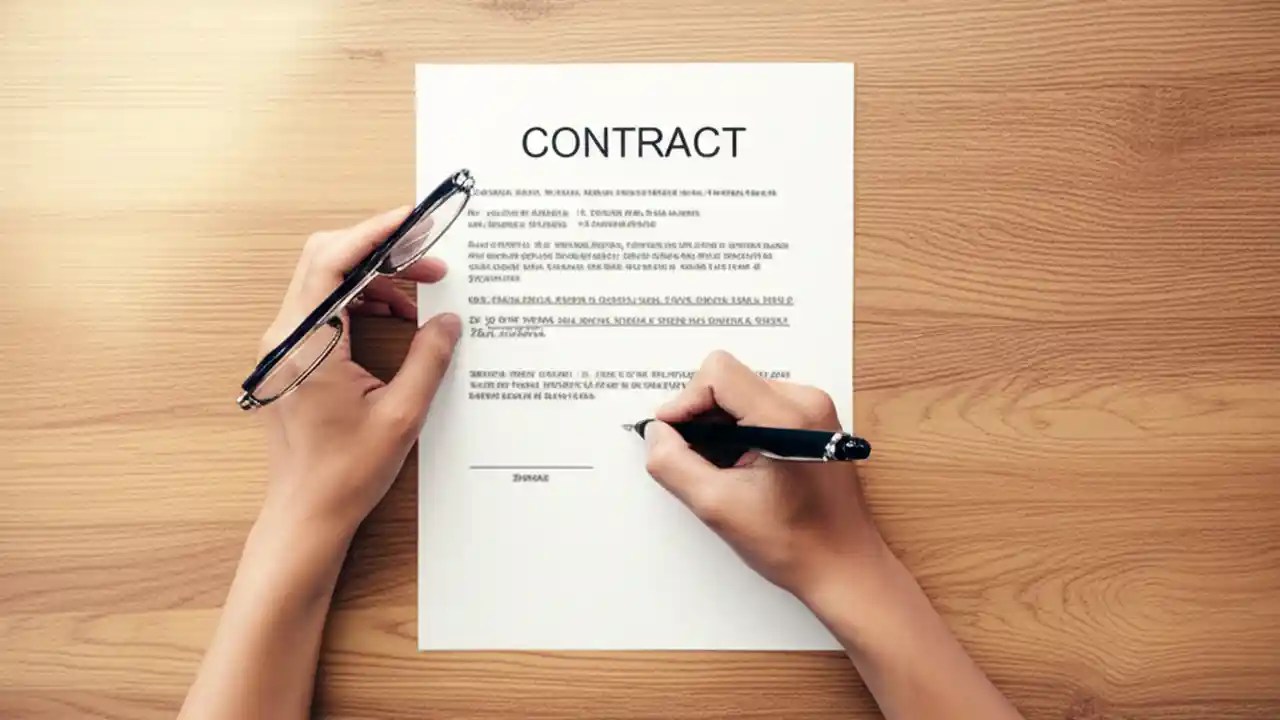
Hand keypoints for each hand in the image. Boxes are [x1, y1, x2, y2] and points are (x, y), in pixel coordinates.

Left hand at [255, 207, 460, 536]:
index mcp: (308, 344)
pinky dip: (359, 301)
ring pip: (325, 281)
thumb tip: (448, 320)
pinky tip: (395, 318)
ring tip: (421, 294)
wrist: (305, 514)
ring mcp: (282, 346)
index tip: (413, 218)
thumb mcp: (401, 414)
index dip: (374, 232)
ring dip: (373, 278)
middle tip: (429, 261)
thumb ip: (428, 359)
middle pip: (325, 260)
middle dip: (381, 251)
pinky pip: (322, 308)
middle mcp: (285, 337)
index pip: (333, 261)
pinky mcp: (289, 357)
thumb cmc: (345, 473)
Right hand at [643, 350, 884, 603]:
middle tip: (695, 460)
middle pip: (729, 381)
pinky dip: (740, 431)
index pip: (718, 373)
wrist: (844, 566)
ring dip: (721, 426)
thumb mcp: (717, 506)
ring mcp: (814, 410)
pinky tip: (741, 467)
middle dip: (702, 417)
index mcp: (787, 417)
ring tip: (722, 469)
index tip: (672, 434)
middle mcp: (806, 402)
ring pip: (742, 394)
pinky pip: (761, 407)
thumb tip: (657, 434)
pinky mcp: (814, 422)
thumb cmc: (796, 543)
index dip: (685, 401)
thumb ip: (674, 463)